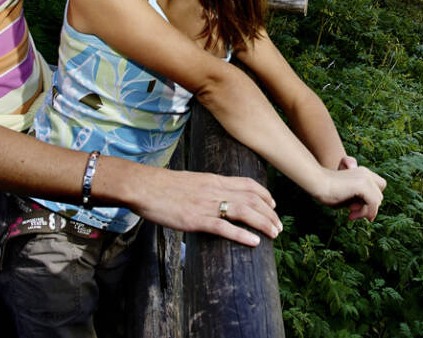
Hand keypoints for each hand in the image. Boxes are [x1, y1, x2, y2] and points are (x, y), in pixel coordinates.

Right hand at [134, 168, 280, 245]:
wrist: (143, 186)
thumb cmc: (162, 186)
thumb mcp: (191, 181)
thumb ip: (207, 188)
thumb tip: (216, 196)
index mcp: (214, 180)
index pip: (248, 184)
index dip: (264, 194)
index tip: (273, 204)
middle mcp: (215, 190)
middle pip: (252, 199)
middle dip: (269, 213)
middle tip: (279, 226)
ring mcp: (206, 205)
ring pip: (244, 212)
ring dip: (263, 223)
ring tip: (274, 233)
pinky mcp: (195, 220)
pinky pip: (224, 227)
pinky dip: (242, 234)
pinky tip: (254, 241)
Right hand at [317, 164, 385, 220]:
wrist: (317, 182)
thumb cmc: (327, 191)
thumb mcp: (346, 198)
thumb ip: (358, 202)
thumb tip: (370, 214)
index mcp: (362, 173)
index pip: (377, 188)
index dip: (371, 200)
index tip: (357, 209)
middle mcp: (366, 173)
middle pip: (379, 195)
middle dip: (367, 208)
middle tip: (351, 213)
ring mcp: (366, 177)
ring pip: (378, 199)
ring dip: (365, 211)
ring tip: (350, 214)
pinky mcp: (363, 184)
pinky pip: (374, 202)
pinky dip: (368, 211)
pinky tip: (352, 215)